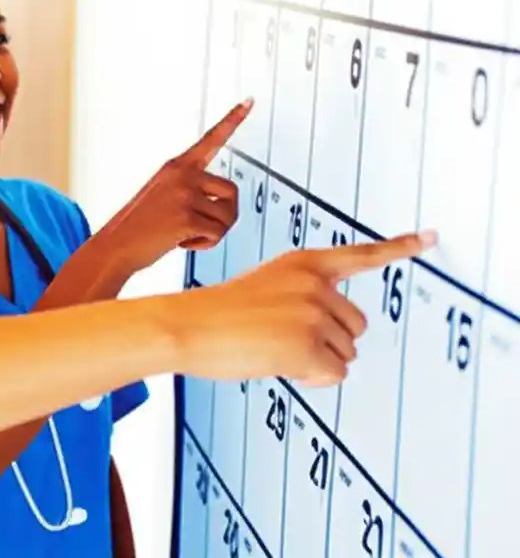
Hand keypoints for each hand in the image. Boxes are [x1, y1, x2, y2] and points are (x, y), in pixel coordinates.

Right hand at [97, 99, 250, 273]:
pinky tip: (182, 243)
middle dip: (224, 215)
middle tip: (200, 227)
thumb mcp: (163, 195)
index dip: (233, 120)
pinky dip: (205, 244)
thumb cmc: (140, 226)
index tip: (250, 100)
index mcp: (176, 166)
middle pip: (232, 192)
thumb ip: (192, 189)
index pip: (211, 139)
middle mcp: (182, 174)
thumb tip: (228, 204)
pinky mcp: (186, 217)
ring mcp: (184, 194)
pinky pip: (217, 234)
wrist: (115, 247)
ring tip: (186, 234)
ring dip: (213, 232)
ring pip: (228, 216)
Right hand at [175, 230, 435, 386]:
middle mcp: (316, 284)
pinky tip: (279, 366)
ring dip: (315, 360)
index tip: (429, 237)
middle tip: (282, 339)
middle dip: (328, 340)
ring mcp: (314, 314)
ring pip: (345, 353)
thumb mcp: (265, 288)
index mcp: (303, 263)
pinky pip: (334, 374)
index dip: (400, 247)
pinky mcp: (309, 346)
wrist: (185, 326)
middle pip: (356, 326)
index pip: (361, 254)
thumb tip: (338, 338)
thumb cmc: (216, 313)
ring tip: (271, 349)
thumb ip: (304, 297)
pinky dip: (311, 379)